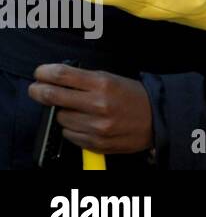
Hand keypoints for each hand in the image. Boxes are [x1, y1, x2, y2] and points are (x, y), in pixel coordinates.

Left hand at [28, 64, 153, 155]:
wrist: (157, 120)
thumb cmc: (134, 97)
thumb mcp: (113, 80)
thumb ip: (86, 79)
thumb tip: (57, 79)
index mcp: (103, 84)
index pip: (63, 76)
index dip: (45, 73)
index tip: (39, 73)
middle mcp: (98, 105)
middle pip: (53, 97)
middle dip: (39, 91)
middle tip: (36, 89)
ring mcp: (96, 126)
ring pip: (60, 118)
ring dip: (63, 113)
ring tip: (77, 110)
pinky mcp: (95, 143)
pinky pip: (69, 135)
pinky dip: (72, 128)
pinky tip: (84, 123)